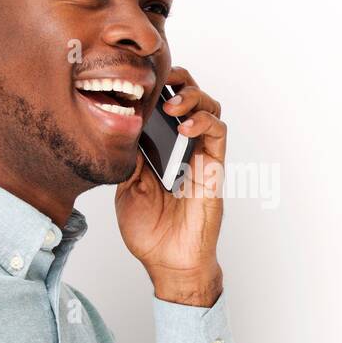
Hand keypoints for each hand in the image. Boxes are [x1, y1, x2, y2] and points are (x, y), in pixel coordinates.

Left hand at [115, 66, 225, 306]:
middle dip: (181, 81)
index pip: (168, 109)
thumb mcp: (127, 188)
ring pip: (211, 109)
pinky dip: (203, 122)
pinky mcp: (213, 169)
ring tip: (171, 104)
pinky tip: (183, 127)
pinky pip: (218, 134)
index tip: (141, 81)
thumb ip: (129, 159)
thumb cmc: (150, 234)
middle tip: (162, 79)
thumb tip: (123, 127)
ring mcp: (202, 158)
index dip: (161, 89)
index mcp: (164, 152)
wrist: (169, 264)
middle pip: (194, 100)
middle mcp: (186, 150)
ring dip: (193, 97)